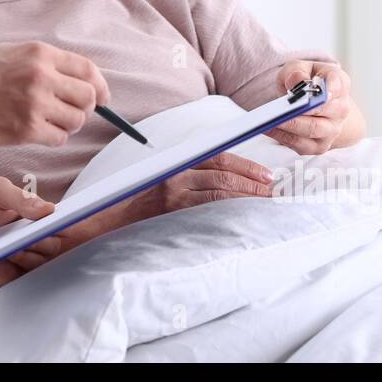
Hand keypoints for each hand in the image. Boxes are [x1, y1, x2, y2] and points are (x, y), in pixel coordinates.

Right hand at [0, 41, 109, 145]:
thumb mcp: (13, 52)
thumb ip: (45, 62)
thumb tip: (79, 79)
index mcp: (40, 53)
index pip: (87, 70)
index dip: (100, 86)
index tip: (102, 97)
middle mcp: (42, 76)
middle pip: (88, 97)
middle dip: (86, 107)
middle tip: (72, 111)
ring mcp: (35, 104)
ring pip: (76, 120)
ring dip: (69, 124)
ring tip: (51, 121)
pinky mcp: (26, 130)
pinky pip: (59, 138)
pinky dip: (55, 137)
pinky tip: (39, 132)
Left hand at [0, 177, 62, 288]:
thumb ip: (22, 199)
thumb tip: (50, 210)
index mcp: (29, 217)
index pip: (55, 224)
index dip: (64, 225)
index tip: (68, 223)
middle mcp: (25, 238)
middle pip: (51, 246)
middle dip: (46, 242)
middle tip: (34, 236)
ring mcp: (15, 258)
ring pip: (38, 264)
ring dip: (31, 256)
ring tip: (15, 247)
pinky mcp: (1, 275)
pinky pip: (19, 280)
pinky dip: (19, 271)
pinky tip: (10, 259)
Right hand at [59, 153, 274, 252]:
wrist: (107, 223)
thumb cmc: (136, 203)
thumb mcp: (162, 181)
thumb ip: (188, 176)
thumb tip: (228, 180)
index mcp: (175, 164)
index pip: (217, 159)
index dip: (245, 166)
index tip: (266, 175)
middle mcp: (174, 177)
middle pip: (223, 176)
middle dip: (253, 183)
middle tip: (274, 192)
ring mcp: (173, 198)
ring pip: (219, 194)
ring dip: (247, 198)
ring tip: (266, 204)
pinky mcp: (171, 216)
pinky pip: (207, 214)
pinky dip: (228, 214)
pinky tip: (243, 218)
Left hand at [267, 60, 352, 154]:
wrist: (314, 104)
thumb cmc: (307, 82)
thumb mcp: (300, 68)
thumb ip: (297, 70)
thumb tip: (296, 81)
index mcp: (340, 84)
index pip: (338, 84)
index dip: (329, 87)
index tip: (315, 89)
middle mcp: (341, 109)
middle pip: (324, 110)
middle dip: (303, 109)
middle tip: (283, 107)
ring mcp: (332, 129)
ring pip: (313, 129)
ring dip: (291, 125)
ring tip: (269, 120)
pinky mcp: (319, 146)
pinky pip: (301, 144)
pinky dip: (283, 136)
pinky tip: (267, 128)